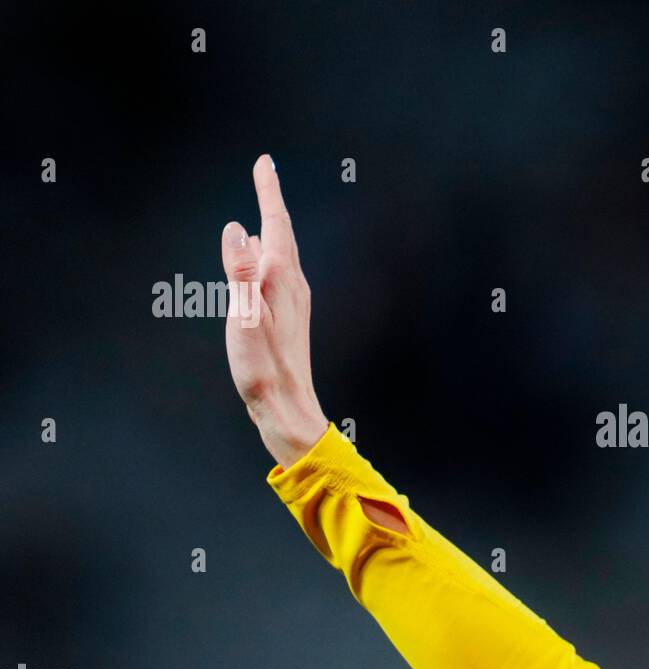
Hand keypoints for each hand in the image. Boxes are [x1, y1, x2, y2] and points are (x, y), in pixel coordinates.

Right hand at [221, 155, 327, 468]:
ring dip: (270, 226)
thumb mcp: (245, 317)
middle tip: (264, 172)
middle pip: (282, 233)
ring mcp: (292, 301)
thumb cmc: (263, 368)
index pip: (275, 223)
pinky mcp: (286, 317)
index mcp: (282, 279)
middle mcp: (292, 285)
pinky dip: (267, 253)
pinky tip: (260, 259)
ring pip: (280, 252)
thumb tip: (238, 228)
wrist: (287, 407)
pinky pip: (276, 271)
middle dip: (271, 201)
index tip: (265, 162)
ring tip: (262, 209)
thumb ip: (241, 271)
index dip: (268, 191)